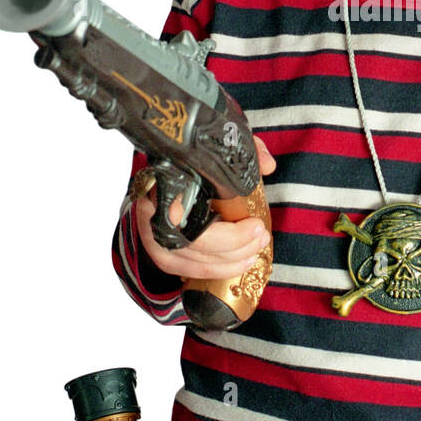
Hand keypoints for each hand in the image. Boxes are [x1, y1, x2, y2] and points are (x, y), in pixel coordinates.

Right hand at [135, 136, 276, 278]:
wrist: (164, 176)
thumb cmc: (192, 164)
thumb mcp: (220, 149)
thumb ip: (245, 150)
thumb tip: (268, 165)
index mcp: (163, 184)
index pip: (191, 214)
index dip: (226, 230)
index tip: (255, 222)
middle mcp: (153, 213)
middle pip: (195, 243)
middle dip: (235, 244)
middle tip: (262, 234)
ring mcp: (152, 238)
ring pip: (194, 261)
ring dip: (232, 260)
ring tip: (257, 248)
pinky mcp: (161, 255)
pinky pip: (191, 271)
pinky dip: (219, 270)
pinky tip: (242, 262)